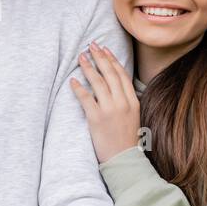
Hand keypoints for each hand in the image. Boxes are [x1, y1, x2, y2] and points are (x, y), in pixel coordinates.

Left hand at [70, 41, 140, 163]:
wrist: (124, 159)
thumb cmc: (126, 140)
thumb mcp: (133, 117)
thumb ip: (127, 101)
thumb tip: (116, 87)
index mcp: (133, 101)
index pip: (122, 75)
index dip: (113, 61)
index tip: (105, 50)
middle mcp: (123, 103)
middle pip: (110, 74)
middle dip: (100, 57)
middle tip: (91, 45)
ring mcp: (110, 110)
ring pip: (98, 83)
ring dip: (88, 67)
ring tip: (80, 57)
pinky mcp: (97, 119)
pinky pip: (86, 99)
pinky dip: (79, 88)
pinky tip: (73, 81)